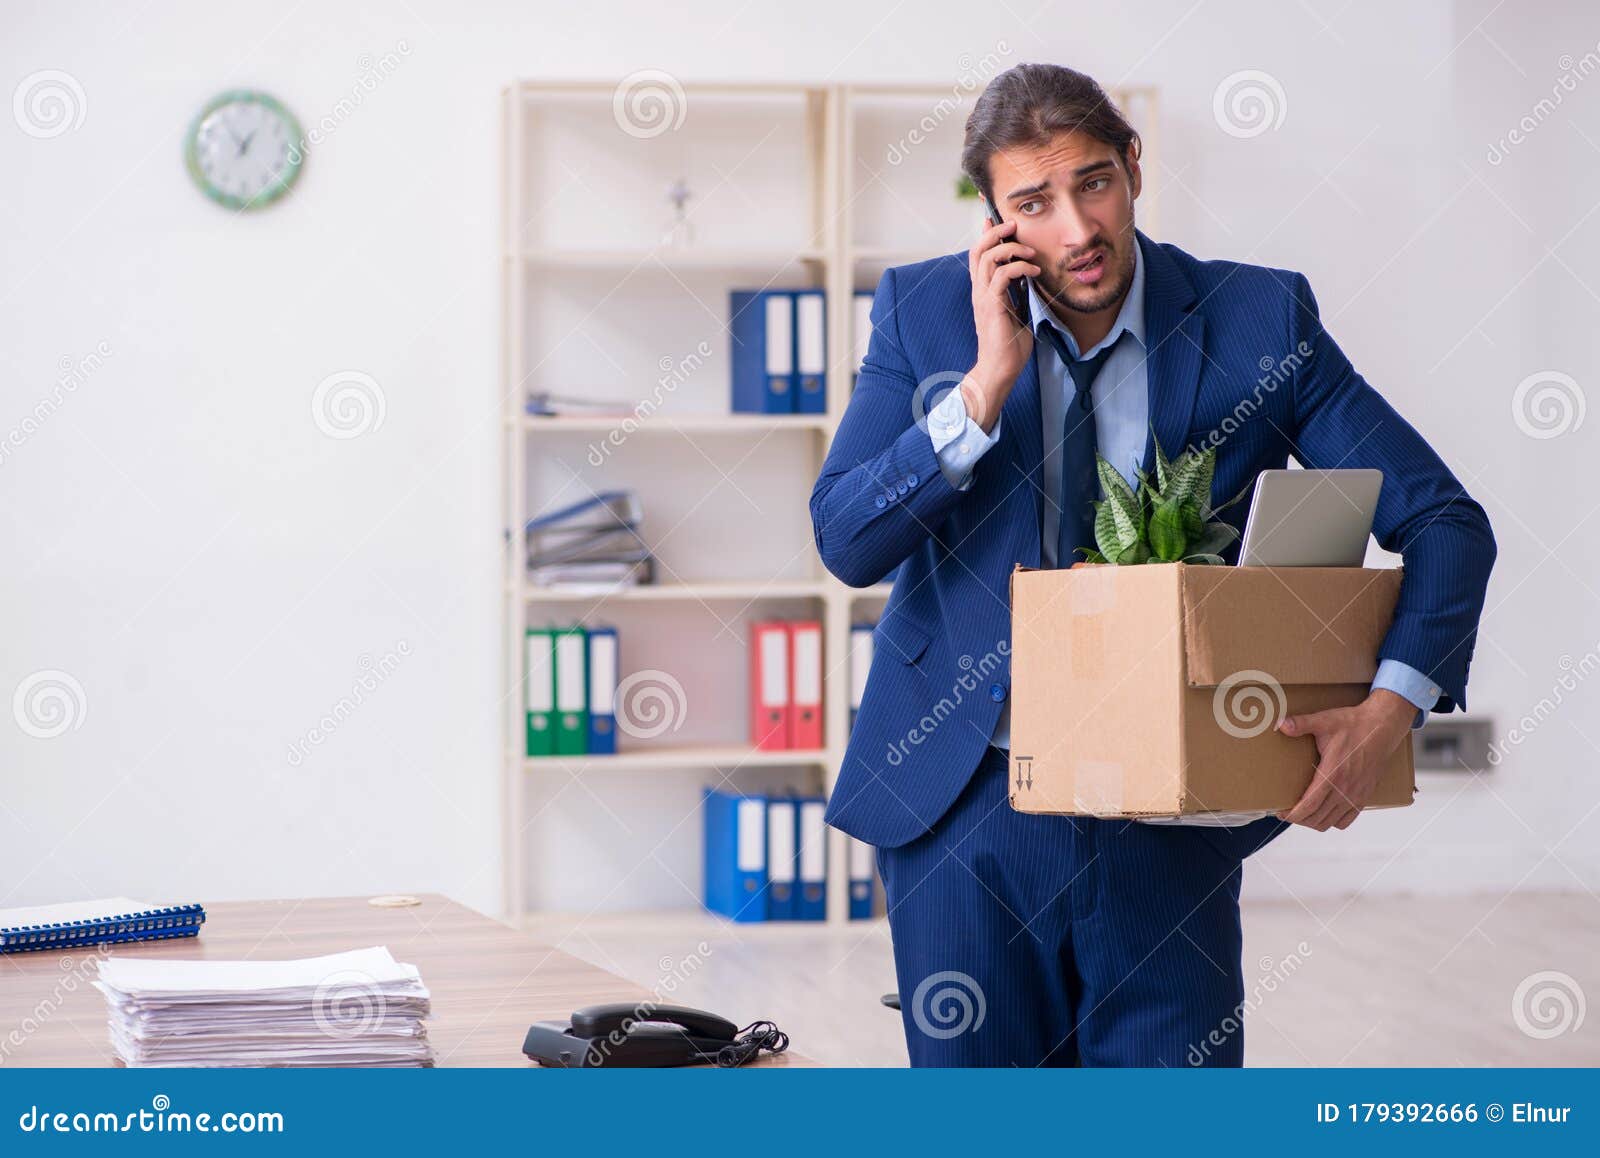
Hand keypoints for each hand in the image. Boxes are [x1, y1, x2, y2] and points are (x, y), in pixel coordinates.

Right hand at [962, 218, 1037, 430]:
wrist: (1000, 369)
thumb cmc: (1010, 344)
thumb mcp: (1016, 310)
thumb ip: (1016, 291)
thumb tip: (1027, 273)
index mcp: (982, 290)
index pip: (977, 254)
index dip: (984, 233)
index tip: (994, 216)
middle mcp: (978, 291)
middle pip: (977, 249)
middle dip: (995, 231)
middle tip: (1013, 224)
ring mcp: (983, 298)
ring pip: (987, 258)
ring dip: (1011, 248)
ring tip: (1030, 252)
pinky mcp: (992, 306)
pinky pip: (1001, 276)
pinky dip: (1019, 268)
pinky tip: (1034, 272)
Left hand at [1275, 689, 1415, 830]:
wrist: (1383, 728)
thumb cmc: (1355, 725)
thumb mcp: (1324, 721)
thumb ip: (1301, 724)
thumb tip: (1281, 725)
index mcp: (1333, 774)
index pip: (1310, 805)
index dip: (1293, 814)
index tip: (1280, 813)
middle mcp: (1345, 789)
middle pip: (1317, 818)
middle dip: (1299, 819)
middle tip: (1286, 811)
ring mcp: (1356, 794)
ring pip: (1331, 822)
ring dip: (1314, 822)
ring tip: (1303, 814)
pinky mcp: (1365, 795)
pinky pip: (1348, 819)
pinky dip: (1333, 821)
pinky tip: (1325, 813)